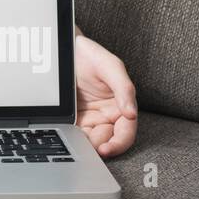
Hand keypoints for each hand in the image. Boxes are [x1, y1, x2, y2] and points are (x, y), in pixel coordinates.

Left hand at [74, 32, 137, 157]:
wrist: (67, 49)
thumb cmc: (92, 56)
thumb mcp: (111, 67)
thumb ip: (124, 89)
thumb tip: (131, 113)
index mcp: (121, 107)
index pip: (126, 133)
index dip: (118, 144)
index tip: (106, 149)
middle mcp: (107, 116)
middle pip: (108, 140)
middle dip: (99, 147)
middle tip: (86, 147)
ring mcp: (90, 118)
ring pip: (91, 140)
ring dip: (85, 145)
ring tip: (76, 143)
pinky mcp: (75, 117)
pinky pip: (76, 132)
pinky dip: (73, 137)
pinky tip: (68, 135)